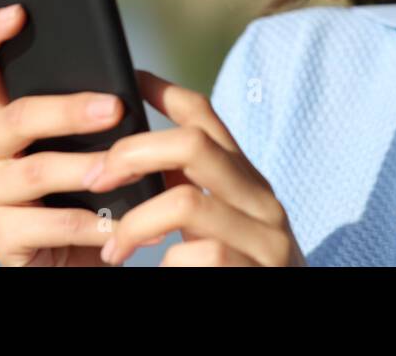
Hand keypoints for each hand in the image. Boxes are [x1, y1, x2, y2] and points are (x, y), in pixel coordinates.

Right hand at [0, 4, 122, 265]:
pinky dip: (88, 223)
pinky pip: (46, 225)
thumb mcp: (86, 140)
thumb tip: (129, 77)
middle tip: (115, 109)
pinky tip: (118, 222)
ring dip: (85, 169)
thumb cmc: (87, 187)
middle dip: (69, 110)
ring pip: (35, 171)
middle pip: (16, 117)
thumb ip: (88, 108)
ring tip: (124, 170)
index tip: (19, 11)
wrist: (81, 255)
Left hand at [87, 68, 305, 266]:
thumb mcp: (220, 224)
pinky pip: (196, 255)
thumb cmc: (238, 273)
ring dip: (135, 225)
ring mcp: (264, 238)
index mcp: (246, 181)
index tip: (128, 79)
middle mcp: (261, 201)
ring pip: (185, 203)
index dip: (163, 92)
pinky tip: (160, 274)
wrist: (300, 316)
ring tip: (112, 250)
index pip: (206, 118)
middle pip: (193, 144)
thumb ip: (189, 192)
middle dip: (132, 153)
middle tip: (95, 179)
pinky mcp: (257, 272)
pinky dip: (165, 265)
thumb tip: (130, 159)